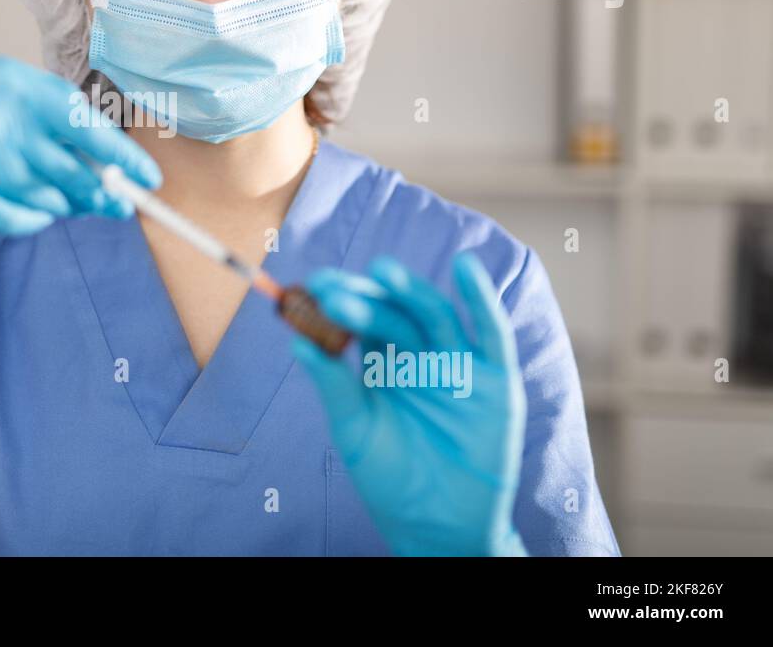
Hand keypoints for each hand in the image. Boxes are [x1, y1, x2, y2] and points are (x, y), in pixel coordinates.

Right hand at [0, 54, 161, 232]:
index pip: (87, 126)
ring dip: (64, 204)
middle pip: (73, 171)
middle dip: (102, 192)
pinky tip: (36, 212)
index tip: (147, 178)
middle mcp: (3, 122)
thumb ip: (43, 116)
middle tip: (118, 204)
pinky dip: (33, 220)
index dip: (123, 156)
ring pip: (47, 198)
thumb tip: (95, 158)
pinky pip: (15, 219)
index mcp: (19, 86)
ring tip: (65, 201)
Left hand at [292, 253, 527, 555]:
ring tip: (382, 271)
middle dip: (365, 298)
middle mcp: (421, 356)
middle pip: (393, 314)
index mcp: (384, 363)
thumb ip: (334, 386)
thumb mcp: (355, 430)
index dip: (340, 301)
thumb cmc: (390, 477)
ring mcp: (459, 364)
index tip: (312, 286)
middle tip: (332, 286)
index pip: (361, 320)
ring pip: (433, 316)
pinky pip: (492, 333)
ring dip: (410, 291)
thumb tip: (296, 342)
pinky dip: (482, 300)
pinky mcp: (496, 380)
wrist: (437, 526)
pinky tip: (465, 267)